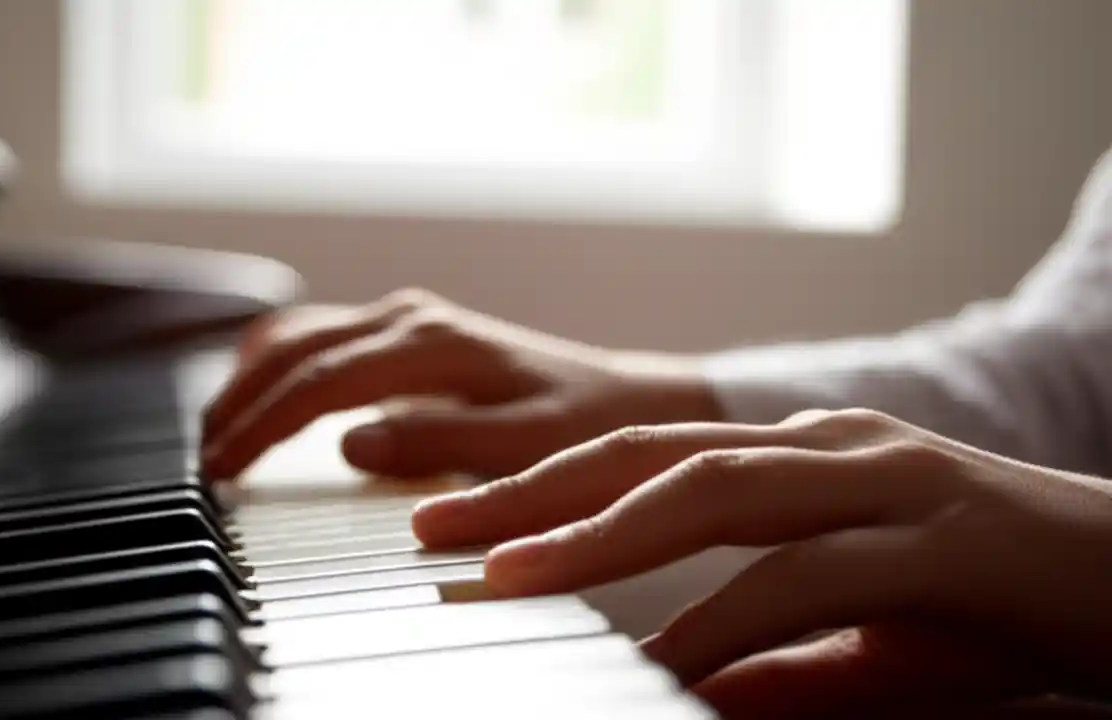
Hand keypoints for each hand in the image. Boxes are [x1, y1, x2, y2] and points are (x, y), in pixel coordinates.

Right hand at [201, 289, 721, 479]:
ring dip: (253, 378)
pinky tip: (261, 395)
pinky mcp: (409, 333)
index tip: (223, 470)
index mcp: (434, 345)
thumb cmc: (586, 427)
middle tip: (205, 459)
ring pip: (302, 334)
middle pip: (297, 349)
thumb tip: (349, 444)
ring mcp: (409, 321)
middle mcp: (413, 320)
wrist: (629, 401)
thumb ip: (438, 443)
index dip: (264, 424)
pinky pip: (324, 338)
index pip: (321, 379)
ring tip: (220, 433)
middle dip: (242, 402)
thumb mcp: (527, 447)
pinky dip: (281, 365)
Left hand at [412, 409, 1111, 716]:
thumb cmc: (999, 615)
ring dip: (603, 536)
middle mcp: (830, 449)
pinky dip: (725, 622)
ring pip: (715, 490)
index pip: (647, 460)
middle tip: (438, 531)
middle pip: (652, 456)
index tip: (461, 530)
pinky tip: (663, 667)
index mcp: (802, 460)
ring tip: (510, 578)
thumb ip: (772, 663)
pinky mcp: (940, 539)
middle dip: (537, 493)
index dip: (547, 491)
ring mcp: (886, 481)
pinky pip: (806, 575)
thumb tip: (683, 697)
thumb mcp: (863, 643)